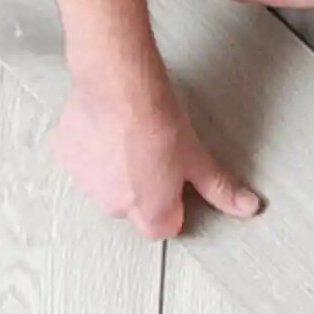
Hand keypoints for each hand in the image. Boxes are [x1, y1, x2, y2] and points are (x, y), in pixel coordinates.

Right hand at [53, 60, 259, 239]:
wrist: (119, 85)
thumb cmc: (158, 122)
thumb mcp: (197, 158)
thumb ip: (220, 188)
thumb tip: (248, 206)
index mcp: (147, 212)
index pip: (163, 227)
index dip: (173, 205)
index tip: (175, 181)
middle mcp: (112, 206)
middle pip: (132, 206)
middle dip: (142, 186)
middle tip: (154, 152)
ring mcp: (84, 183)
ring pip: (104, 184)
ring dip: (114, 168)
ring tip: (130, 136)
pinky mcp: (65, 156)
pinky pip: (83, 161)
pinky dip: (93, 149)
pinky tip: (108, 126)